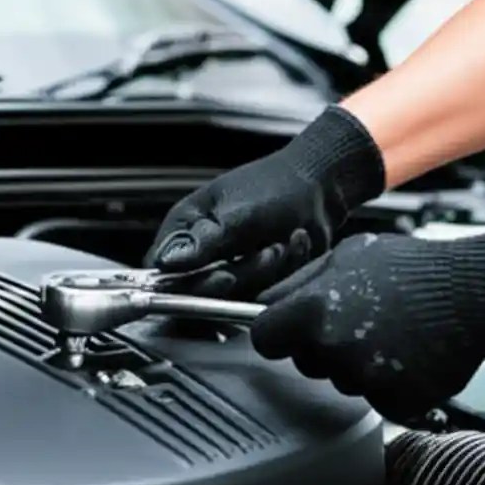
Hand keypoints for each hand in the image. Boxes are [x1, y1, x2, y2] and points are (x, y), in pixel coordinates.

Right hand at [143, 105, 384, 298]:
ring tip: (284, 241)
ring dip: (268, 270)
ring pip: (236, 296)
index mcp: (184, 229)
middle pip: (202, 292)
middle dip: (244, 273)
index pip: (163, 274)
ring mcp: (227, 267)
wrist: (321, 188)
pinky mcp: (253, 281)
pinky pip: (262, 295)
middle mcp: (200, 253)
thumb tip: (167, 263)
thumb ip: (203, 242)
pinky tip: (295, 243)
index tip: (225, 277)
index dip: (188, 286)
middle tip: (268, 251)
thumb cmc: (276, 187)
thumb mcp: (238, 215)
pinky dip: (284, 271)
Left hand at [249, 227, 484, 422]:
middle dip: (321, 347)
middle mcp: (333, 346)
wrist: (477, 291)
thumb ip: (302, 282)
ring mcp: (364, 378)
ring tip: (391, 333)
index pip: (264, 338)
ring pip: (340, 381)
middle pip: (304, 362)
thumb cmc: (416, 269)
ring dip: (357, 365)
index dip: (276, 334)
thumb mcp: (349, 254)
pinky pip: (376, 398)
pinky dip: (389, 384)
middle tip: (358, 322)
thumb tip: (268, 302)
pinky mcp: (395, 400)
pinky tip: (407, 356)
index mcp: (313, 309)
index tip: (287, 332)